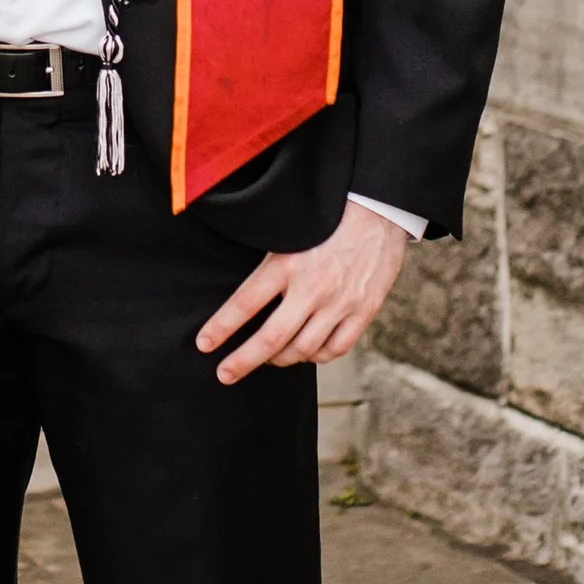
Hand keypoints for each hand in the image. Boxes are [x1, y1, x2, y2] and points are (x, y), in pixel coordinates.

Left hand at [197, 201, 408, 386]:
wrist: (379, 208)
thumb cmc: (327, 218)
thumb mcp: (290, 232)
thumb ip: (270, 266)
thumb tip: (243, 300)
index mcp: (288, 263)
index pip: (245, 304)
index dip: (221, 328)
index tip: (204, 344)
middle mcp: (313, 287)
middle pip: (271, 339)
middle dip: (242, 361)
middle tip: (224, 374)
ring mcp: (340, 302)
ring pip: (302, 350)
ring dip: (279, 359)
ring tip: (268, 358)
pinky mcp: (363, 311)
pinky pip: (334, 349)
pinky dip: (315, 356)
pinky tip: (305, 352)